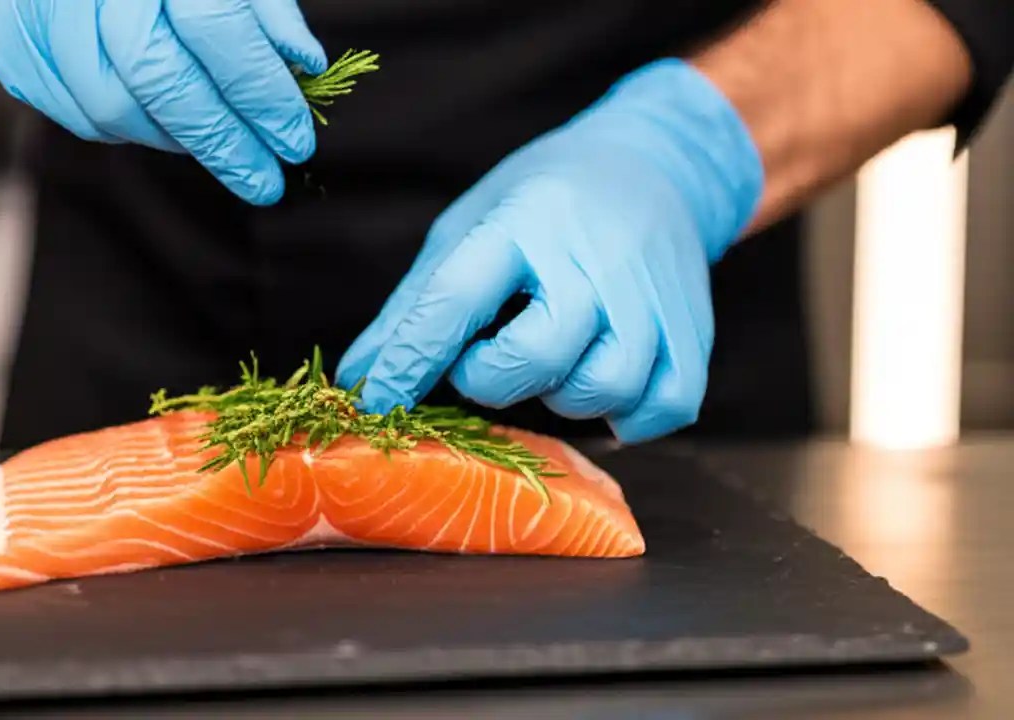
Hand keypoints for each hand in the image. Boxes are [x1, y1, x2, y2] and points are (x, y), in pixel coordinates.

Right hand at [0, 0, 326, 205]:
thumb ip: (263, 8)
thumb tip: (304, 67)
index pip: (219, 32)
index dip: (261, 95)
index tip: (293, 142)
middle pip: (161, 79)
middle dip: (222, 141)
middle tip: (263, 180)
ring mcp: (36, 9)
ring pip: (111, 107)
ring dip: (172, 139)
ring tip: (213, 142)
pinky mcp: (3, 38)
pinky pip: (70, 111)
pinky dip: (121, 128)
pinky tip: (155, 121)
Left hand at [337, 59, 763, 442]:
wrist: (658, 164)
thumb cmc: (546, 201)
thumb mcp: (470, 226)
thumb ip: (416, 306)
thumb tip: (360, 378)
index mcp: (526, 220)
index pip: (456, 298)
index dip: (410, 360)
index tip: (379, 401)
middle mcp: (594, 256)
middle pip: (537, 355)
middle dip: (494, 378)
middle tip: (488, 360)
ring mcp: (653, 294)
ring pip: (604, 387)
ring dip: (564, 397)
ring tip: (554, 362)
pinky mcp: (696, 328)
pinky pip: (666, 406)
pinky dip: (630, 417)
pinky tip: (601, 383)